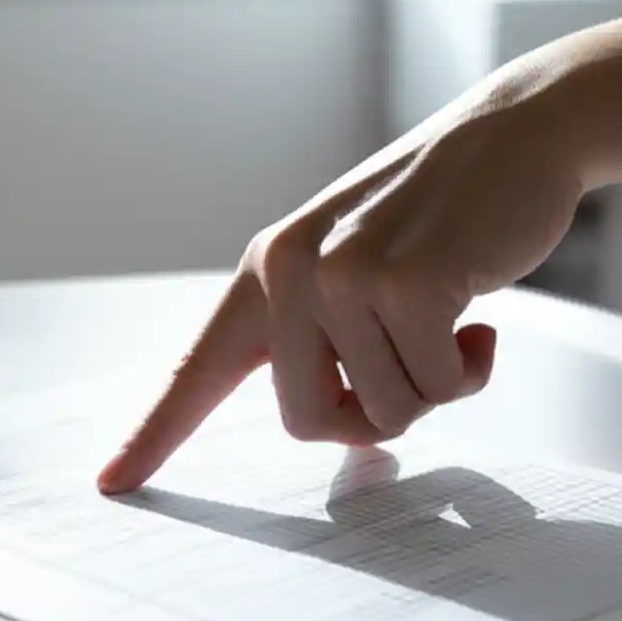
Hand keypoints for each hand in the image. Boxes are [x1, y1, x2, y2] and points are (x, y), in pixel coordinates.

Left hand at [98, 70, 582, 493]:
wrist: (511, 137)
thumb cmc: (434, 221)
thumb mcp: (354, 270)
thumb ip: (329, 343)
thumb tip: (351, 433)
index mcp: (264, 273)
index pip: (196, 370)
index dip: (153, 433)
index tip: (111, 483)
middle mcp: (289, 273)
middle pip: (305, 421)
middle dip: (367, 417)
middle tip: (410, 363)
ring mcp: (343, 276)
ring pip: (384, 413)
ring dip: (431, 386)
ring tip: (449, 321)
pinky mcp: (407, 284)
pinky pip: (436, 386)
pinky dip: (469, 370)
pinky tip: (480, 318)